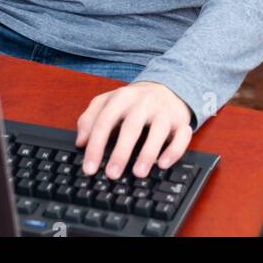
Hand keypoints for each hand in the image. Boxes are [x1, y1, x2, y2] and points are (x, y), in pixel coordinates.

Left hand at [75, 80, 193, 178]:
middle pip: (132, 126)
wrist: (165, 88)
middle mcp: (144, 102)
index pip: (105, 120)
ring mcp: (164, 111)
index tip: (89, 168)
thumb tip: (80, 142)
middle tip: (112, 174)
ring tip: (138, 173)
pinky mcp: (181, 121)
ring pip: (158, 130)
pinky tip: (163, 164)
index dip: (95, 145)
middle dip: (121, 151)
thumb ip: (90, 119)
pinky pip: (182, 136)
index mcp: (122, 97)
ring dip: (148, 152)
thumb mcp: (108, 103)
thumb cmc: (132, 102)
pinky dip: (174, 151)